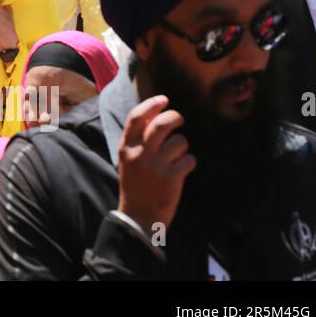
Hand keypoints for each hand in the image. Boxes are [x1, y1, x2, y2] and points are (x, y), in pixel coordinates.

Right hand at [117, 95, 195, 233]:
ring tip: (177, 156)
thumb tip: (154, 116)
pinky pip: (189, 159)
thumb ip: (137, 141)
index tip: (164, 99)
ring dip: (183, 146)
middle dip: (175, 117)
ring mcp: (156, 165)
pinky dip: (189, 163)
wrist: (138, 217)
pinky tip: (182, 170)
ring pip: (179, 141)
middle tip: (179, 120)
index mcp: (126, 147)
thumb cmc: (135, 185)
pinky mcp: (171, 177)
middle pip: (162, 123)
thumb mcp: (127, 160)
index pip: (136, 117)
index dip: (151, 104)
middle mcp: (140, 153)